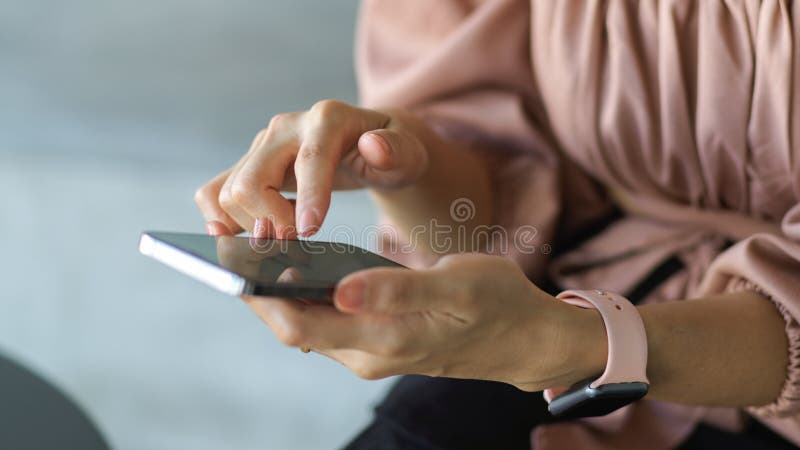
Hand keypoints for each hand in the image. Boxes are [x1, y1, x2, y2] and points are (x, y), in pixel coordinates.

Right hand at [194, 100, 431, 237]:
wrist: (375, 144)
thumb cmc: (394, 153)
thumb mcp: (409, 153)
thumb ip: (396, 152)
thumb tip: (373, 145)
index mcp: (327, 119)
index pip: (310, 159)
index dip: (308, 198)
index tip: (308, 233)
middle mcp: (286, 127)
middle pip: (251, 182)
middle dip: (270, 223)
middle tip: (297, 247)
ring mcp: (262, 146)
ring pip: (227, 193)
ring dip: (249, 227)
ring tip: (283, 243)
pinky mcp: (248, 164)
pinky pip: (214, 193)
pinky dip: (222, 220)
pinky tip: (247, 239)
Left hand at [241, 253, 606, 390]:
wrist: (526, 339)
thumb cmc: (497, 304)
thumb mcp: (456, 287)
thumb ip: (397, 290)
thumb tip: (339, 289)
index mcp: (383, 339)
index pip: (298, 322)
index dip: (259, 294)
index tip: (232, 257)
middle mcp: (369, 354)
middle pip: (294, 325)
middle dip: (260, 290)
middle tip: (239, 243)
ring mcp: (373, 351)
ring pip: (309, 323)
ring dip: (281, 292)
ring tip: (263, 249)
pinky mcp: (379, 341)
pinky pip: (329, 321)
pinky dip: (307, 296)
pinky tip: (303, 266)